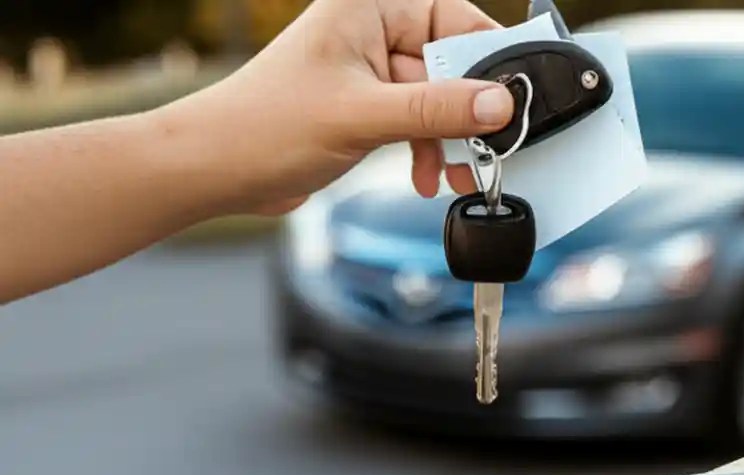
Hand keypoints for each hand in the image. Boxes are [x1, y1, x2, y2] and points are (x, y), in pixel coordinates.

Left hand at [168, 0, 514, 214]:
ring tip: (457, 174)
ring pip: (437, 101)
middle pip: (450, 65)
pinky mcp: (364, 108)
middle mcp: (371, 32)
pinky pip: (417, 124)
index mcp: (369, 8)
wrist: (214, 170)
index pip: (454, 18)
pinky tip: (425, 178)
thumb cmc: (264, 126)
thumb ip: (436, 109)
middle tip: (489, 147)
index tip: (516, 94)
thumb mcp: (362, 116)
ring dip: (449, 141)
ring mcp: (368, 72)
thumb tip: (499, 103)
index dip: (488, 57)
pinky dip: (426, 151)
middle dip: (468, 113)